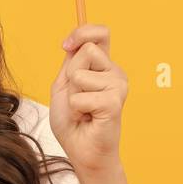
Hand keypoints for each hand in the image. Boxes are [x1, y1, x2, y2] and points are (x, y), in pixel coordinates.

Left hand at [49, 23, 128, 173]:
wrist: (81, 150)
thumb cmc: (73, 121)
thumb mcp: (64, 85)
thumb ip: (71, 62)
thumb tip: (75, 42)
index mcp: (103, 66)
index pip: (101, 33)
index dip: (82, 32)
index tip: (66, 46)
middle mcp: (115, 72)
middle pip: (86, 50)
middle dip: (71, 74)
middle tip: (77, 95)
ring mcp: (118, 86)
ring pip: (79, 73)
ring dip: (73, 94)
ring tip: (82, 109)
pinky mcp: (114, 102)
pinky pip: (80, 97)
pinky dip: (76, 109)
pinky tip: (87, 118)